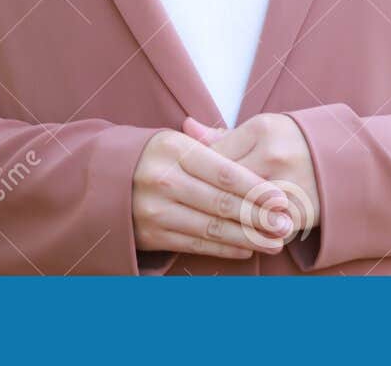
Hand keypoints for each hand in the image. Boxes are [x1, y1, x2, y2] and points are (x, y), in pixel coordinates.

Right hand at [131, 128, 297, 258]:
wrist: (105, 177)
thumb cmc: (156, 157)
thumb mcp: (178, 142)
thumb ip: (216, 148)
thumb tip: (259, 159)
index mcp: (173, 149)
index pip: (224, 171)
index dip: (256, 187)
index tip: (281, 198)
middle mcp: (163, 179)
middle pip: (221, 202)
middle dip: (258, 216)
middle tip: (285, 224)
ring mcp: (154, 209)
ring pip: (211, 227)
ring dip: (247, 237)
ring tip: (275, 241)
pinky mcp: (151, 234)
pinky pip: (196, 243)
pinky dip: (224, 248)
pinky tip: (247, 247)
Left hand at [181, 113, 320, 240]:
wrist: (350, 161)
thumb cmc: (297, 142)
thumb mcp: (264, 130)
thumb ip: (223, 135)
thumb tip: (186, 127)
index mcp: (262, 129)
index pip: (214, 155)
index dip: (196, 173)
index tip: (186, 183)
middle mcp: (274, 156)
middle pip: (223, 185)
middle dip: (203, 199)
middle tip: (186, 208)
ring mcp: (288, 186)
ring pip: (240, 210)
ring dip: (223, 221)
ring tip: (206, 225)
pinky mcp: (299, 213)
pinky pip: (263, 229)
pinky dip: (250, 234)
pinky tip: (237, 237)